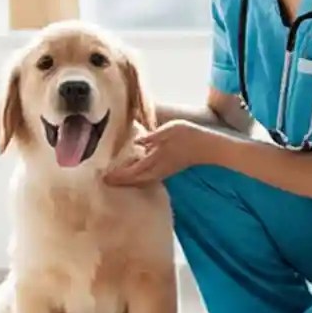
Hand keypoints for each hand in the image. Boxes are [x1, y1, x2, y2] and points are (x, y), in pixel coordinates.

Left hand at [104, 120, 219, 185]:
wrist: (206, 146)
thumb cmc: (188, 136)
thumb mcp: (167, 131)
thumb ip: (150, 138)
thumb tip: (135, 142)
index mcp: (155, 161)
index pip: (132, 172)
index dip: (117, 176)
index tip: (104, 178)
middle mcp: (158, 170)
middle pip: (135, 180)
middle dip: (120, 181)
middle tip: (106, 180)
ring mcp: (163, 171)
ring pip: (141, 180)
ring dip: (129, 180)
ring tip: (117, 177)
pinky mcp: (167, 169)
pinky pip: (148, 177)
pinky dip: (137, 177)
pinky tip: (134, 171)